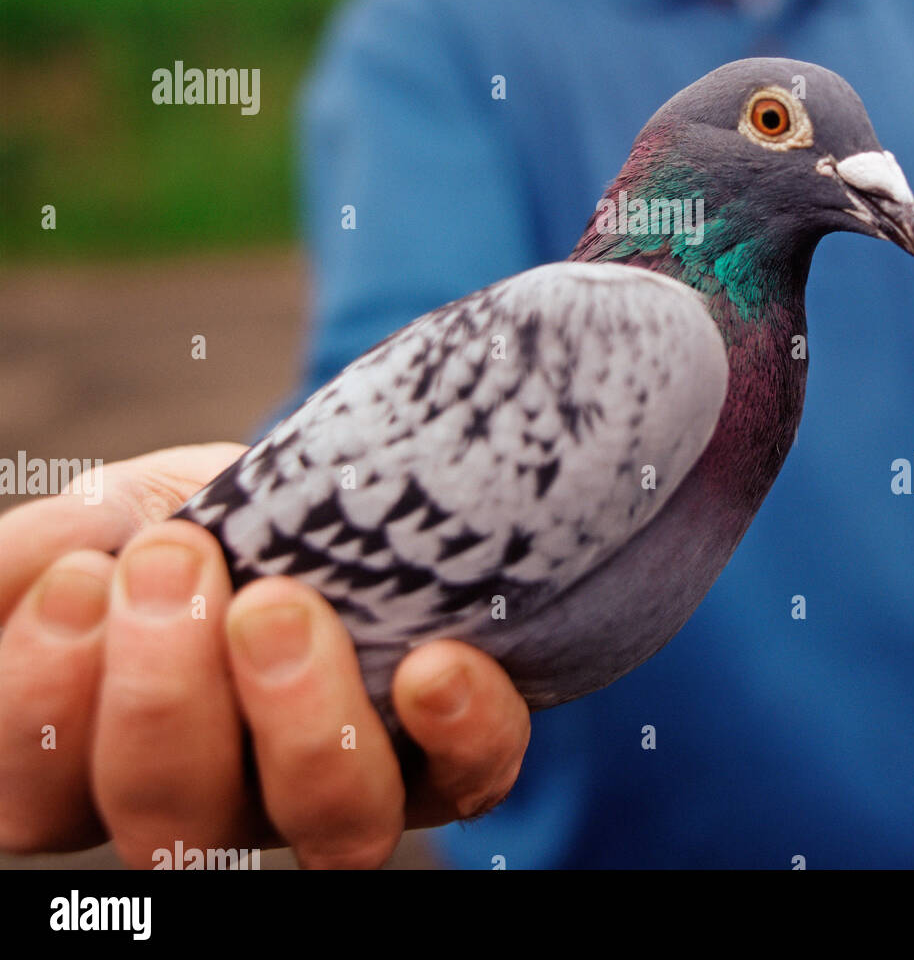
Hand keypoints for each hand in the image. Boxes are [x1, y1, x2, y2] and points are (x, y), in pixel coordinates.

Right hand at [0, 444, 529, 867]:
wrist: (337, 493)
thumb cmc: (203, 519)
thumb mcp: (114, 513)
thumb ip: (47, 550)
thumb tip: (52, 565)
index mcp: (105, 765)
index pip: (38, 793)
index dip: (47, 701)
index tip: (82, 577)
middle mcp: (219, 807)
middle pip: (172, 823)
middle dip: (163, 694)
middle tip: (173, 559)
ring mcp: (337, 794)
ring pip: (327, 826)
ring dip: (303, 723)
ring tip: (278, 606)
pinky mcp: (447, 761)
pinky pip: (466, 777)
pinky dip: (460, 730)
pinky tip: (437, 665)